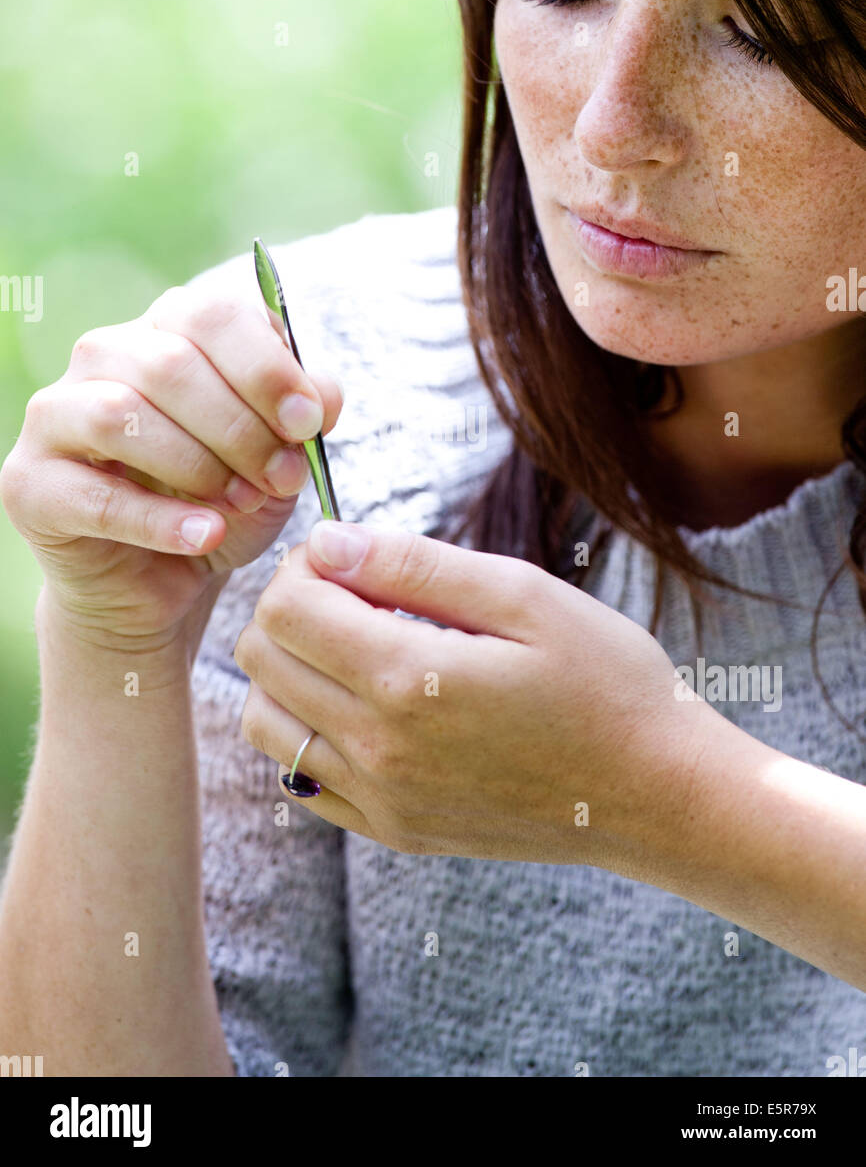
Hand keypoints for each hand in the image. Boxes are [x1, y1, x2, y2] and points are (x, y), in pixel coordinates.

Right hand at [0, 283, 342, 647]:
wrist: (164, 584)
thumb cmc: (220, 501)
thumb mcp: (278, 455)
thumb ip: (304, 413)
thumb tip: (321, 395)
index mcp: (162, 331)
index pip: (209, 314)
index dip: (266, 368)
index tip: (309, 423)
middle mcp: (100, 357)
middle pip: (170, 364)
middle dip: (240, 427)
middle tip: (281, 479)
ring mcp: (53, 417)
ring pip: (122, 415)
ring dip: (197, 465)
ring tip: (240, 503)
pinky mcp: (28, 484)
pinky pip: (97, 495)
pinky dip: (162, 520)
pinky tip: (207, 536)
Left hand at [234, 521, 714, 867]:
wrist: (656, 792)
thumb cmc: (606, 680)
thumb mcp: (523, 596)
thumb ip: (415, 565)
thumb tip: (330, 539)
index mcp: (409, 681)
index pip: (287, 608)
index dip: (305, 563)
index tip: (353, 553)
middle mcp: (379, 749)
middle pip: (263, 660)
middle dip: (292, 605)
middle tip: (356, 589)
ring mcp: (382, 800)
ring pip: (265, 720)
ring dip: (290, 669)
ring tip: (358, 645)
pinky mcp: (393, 831)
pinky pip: (300, 777)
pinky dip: (307, 728)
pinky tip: (364, 703)